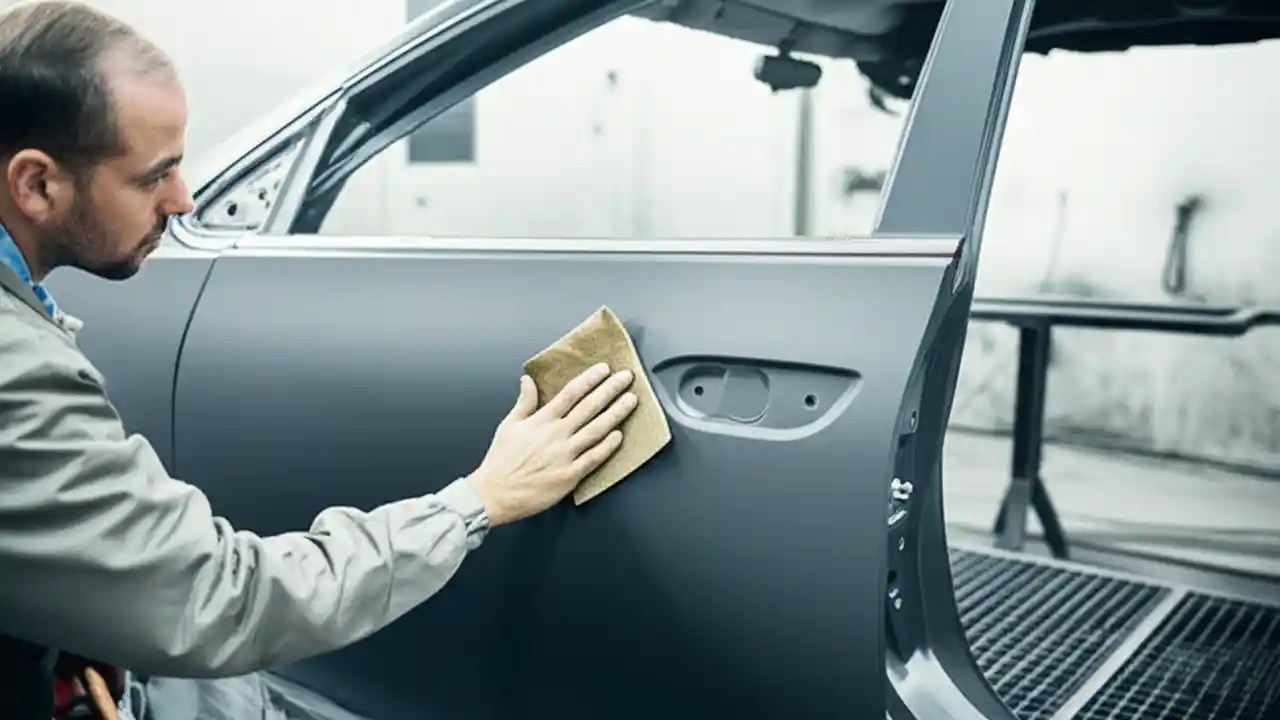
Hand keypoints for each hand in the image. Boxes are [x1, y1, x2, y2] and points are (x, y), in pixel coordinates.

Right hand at [467, 363, 636, 525]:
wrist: (495, 494)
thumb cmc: (501, 462)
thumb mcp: (509, 425)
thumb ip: (524, 402)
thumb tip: (527, 380)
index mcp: (541, 421)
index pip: (571, 393)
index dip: (590, 379)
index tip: (604, 369)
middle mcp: (556, 435)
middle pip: (589, 407)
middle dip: (610, 390)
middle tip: (626, 378)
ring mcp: (565, 455)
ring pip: (596, 429)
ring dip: (616, 413)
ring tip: (630, 401)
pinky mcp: (570, 476)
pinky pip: (594, 458)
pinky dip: (608, 446)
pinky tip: (619, 435)